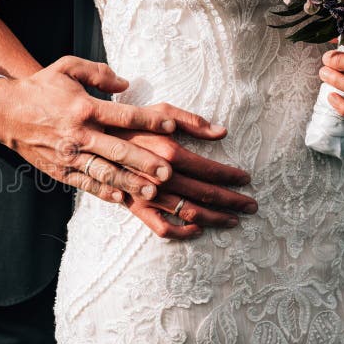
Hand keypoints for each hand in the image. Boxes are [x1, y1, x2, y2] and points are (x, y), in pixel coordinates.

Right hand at [0, 56, 235, 206]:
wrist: (5, 111)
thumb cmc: (40, 87)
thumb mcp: (67, 67)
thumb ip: (98, 73)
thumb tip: (126, 84)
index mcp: (84, 108)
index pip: (124, 115)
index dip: (150, 121)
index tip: (173, 126)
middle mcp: (78, 134)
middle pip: (118, 150)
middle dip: (144, 162)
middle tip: (169, 171)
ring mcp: (68, 155)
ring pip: (104, 172)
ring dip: (129, 183)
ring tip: (151, 192)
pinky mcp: (59, 170)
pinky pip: (85, 184)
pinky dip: (103, 192)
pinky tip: (122, 199)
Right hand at [113, 122, 256, 239]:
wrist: (92, 140)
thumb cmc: (129, 122)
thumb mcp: (159, 111)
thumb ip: (191, 121)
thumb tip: (222, 132)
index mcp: (169, 152)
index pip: (210, 169)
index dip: (231, 176)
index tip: (247, 179)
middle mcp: (161, 176)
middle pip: (205, 193)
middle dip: (232, 201)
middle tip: (251, 206)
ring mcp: (148, 195)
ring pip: (190, 213)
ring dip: (215, 218)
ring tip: (234, 220)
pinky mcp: (135, 207)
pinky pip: (162, 228)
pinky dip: (183, 232)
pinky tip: (198, 229)